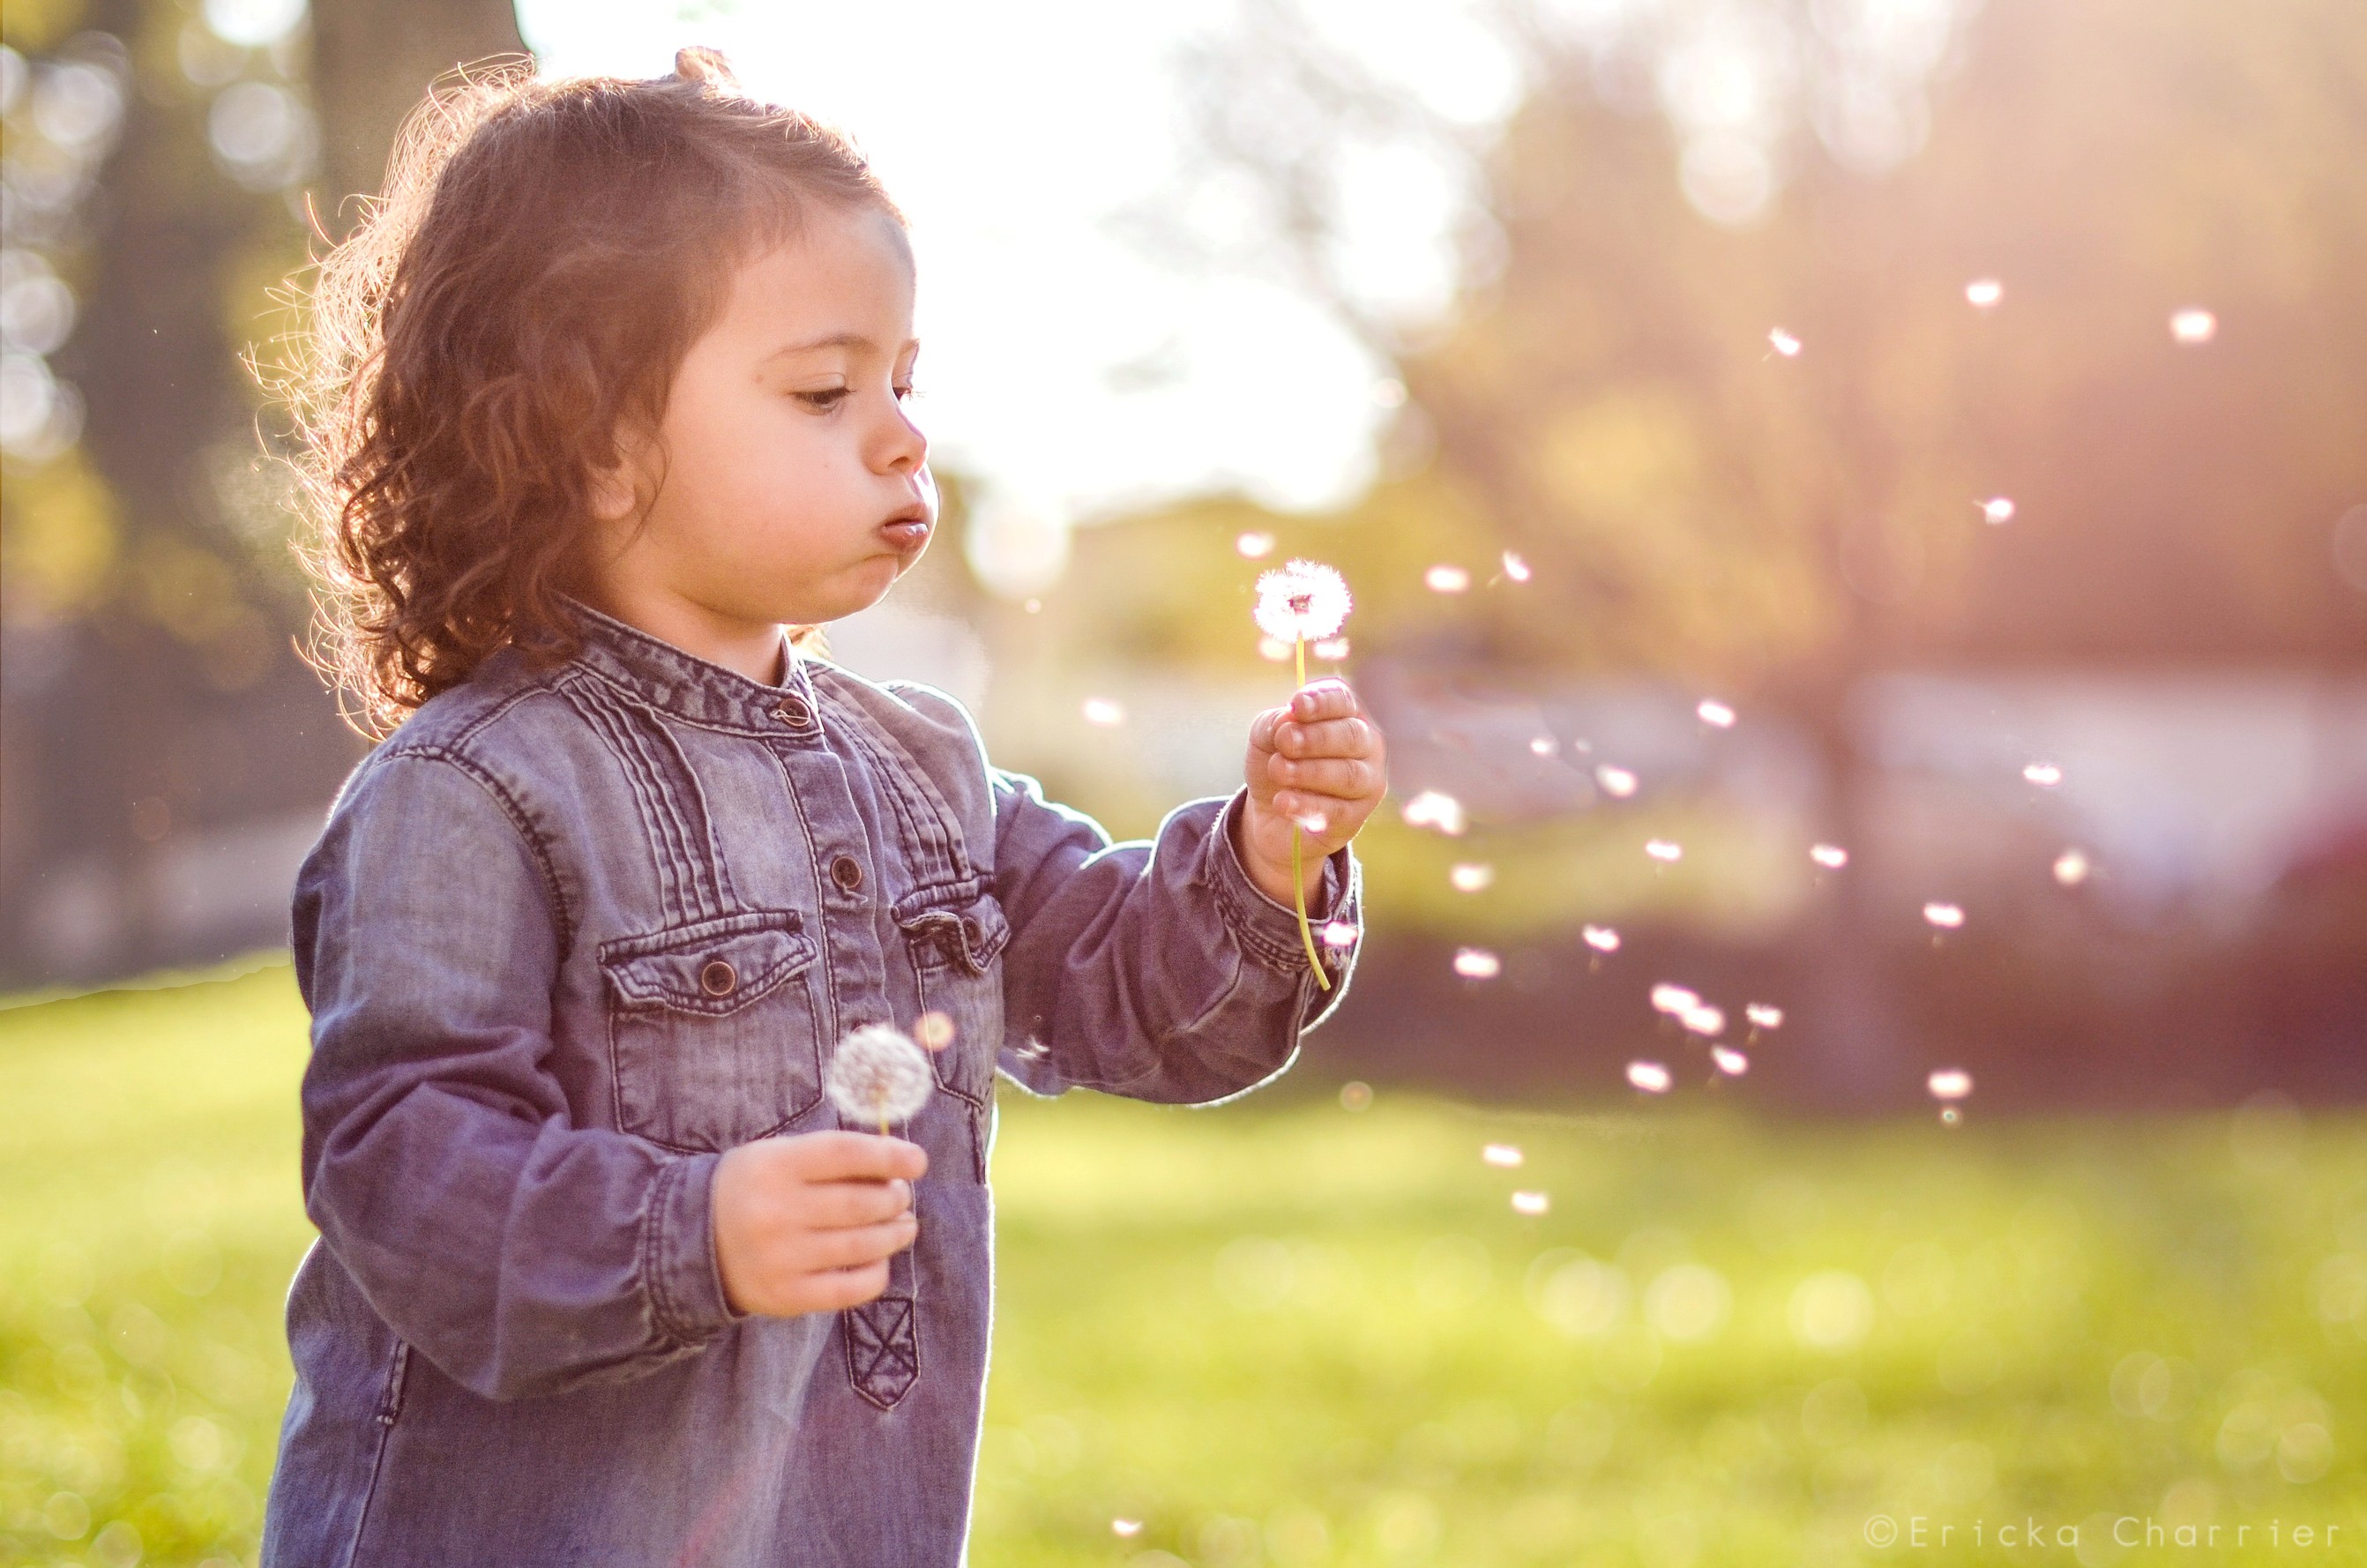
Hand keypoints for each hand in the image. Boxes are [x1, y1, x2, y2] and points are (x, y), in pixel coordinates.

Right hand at [711, 1131, 926, 1317]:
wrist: (694, 1241)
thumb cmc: (754, 1188)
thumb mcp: (779, 1156)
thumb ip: (831, 1157)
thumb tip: (896, 1162)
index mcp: (774, 1166)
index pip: (845, 1154)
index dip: (889, 1156)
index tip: (918, 1161)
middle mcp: (775, 1211)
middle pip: (859, 1204)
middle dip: (895, 1199)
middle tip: (902, 1197)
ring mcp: (781, 1258)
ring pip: (861, 1247)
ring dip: (895, 1235)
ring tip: (904, 1226)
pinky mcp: (786, 1296)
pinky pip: (849, 1290)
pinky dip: (876, 1274)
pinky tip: (880, 1260)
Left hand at [1237, 678, 1387, 907]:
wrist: (1270, 813)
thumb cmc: (1277, 762)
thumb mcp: (1265, 737)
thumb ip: (1274, 723)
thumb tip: (1287, 719)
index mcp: (1345, 715)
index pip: (1343, 701)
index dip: (1322, 702)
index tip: (1297, 705)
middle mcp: (1365, 745)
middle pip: (1351, 736)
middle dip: (1316, 737)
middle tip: (1285, 742)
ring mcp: (1366, 782)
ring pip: (1349, 774)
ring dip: (1310, 772)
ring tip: (1278, 770)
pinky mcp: (1356, 817)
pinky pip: (1338, 811)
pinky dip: (1308, 805)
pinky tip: (1283, 801)